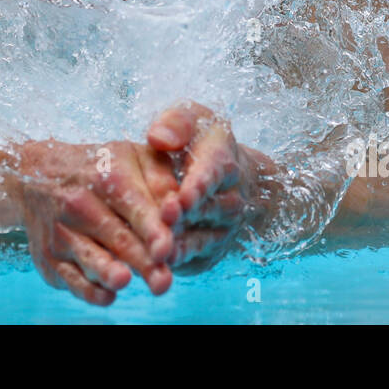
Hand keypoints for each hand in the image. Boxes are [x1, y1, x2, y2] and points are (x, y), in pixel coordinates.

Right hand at [14, 139, 179, 305]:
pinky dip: (90, 290)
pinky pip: (72, 280)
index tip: (166, 248)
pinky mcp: (49, 258)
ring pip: (90, 259)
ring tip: (125, 280)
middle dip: (142, 262)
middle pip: (117, 238)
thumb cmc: (100, 168)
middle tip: (163, 282)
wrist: (36, 174)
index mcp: (108, 177)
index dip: (152, 230)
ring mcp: (61, 232)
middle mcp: (80, 203)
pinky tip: (109, 293)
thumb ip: (162, 179)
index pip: (135, 208)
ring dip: (108, 273)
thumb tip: (182, 207)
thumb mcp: (133, 157)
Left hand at [146, 101, 272, 270]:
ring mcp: (223, 228)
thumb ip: (175, 123)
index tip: (181, 197)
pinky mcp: (211, 252)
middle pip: (209, 210)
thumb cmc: (199, 142)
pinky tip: (158, 268)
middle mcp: (230, 198)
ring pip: (203, 240)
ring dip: (183, 248)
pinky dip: (179, 264)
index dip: (198, 186)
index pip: (212, 173)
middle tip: (166, 221)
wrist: (230, 178)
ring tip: (160, 254)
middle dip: (187, 218)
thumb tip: (157, 138)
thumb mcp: (193, 119)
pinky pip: (196, 260)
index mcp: (222, 161)